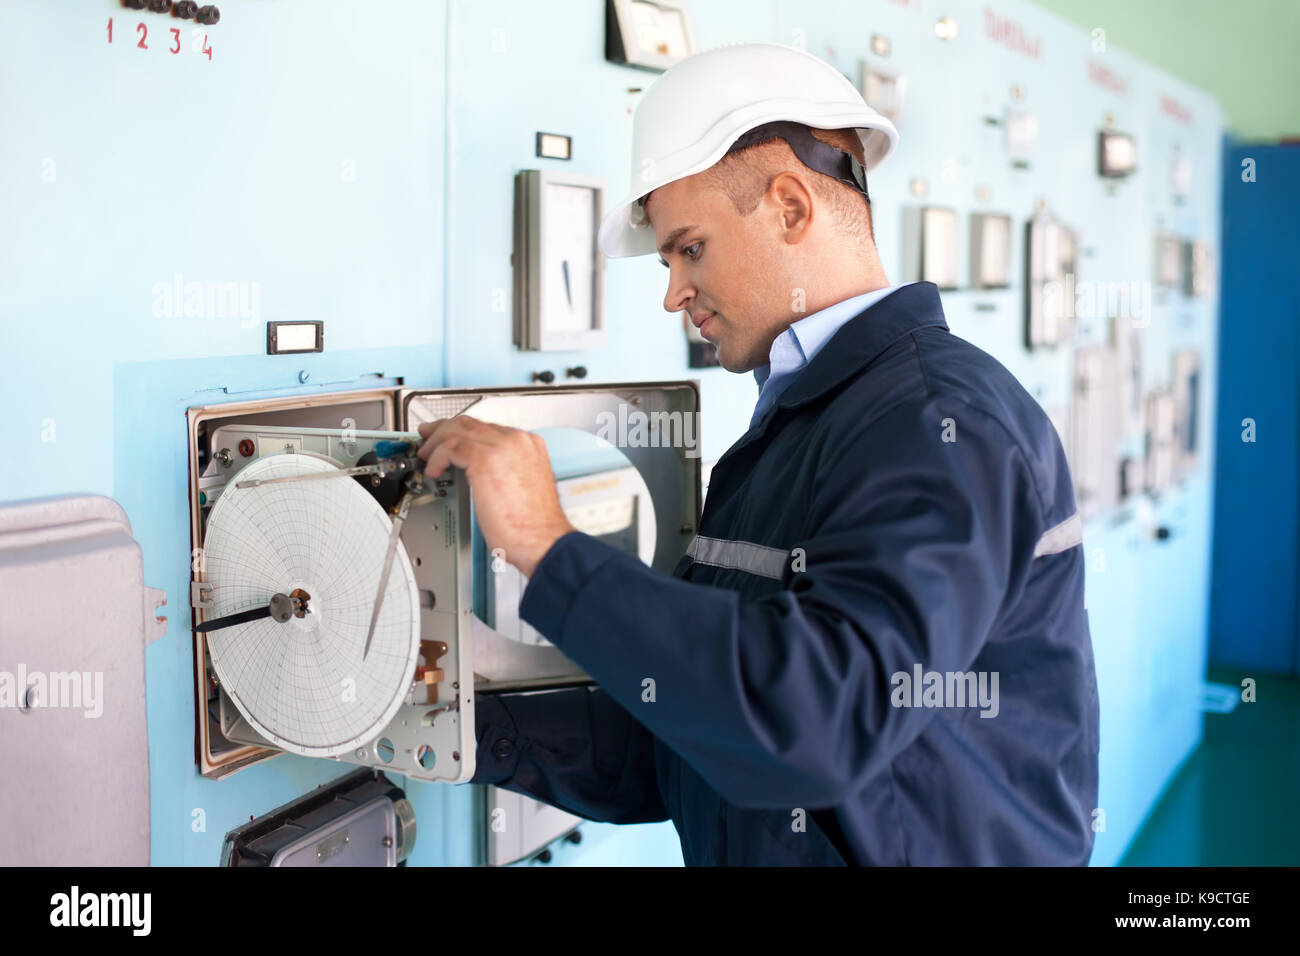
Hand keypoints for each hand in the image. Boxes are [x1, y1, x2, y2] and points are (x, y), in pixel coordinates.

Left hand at [416, 416, 576, 577]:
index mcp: (528, 445)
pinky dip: (438, 457)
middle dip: (444, 428)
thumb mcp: (522, 486)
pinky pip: (451, 447)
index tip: (450, 439)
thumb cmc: (534, 525)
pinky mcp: (485, 458)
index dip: (464, 433)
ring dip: (437, 441)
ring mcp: (502, 446)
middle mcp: (517, 440)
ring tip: (427, 456)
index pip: (488, 428)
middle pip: (471, 422)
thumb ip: (505, 471)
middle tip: (429, 438)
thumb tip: (482, 473)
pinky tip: (434, 470)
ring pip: (458, 429)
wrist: (543, 539)